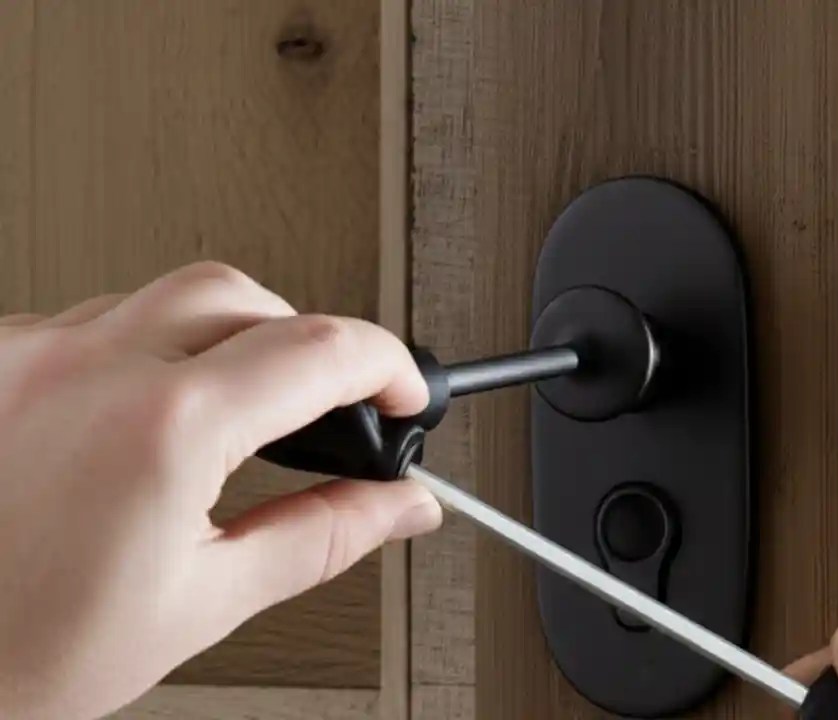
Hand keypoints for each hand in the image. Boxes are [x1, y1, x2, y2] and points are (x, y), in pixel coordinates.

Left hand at [0, 262, 442, 718]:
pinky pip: (85, 320)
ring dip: (216, 343)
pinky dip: (134, 354)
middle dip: (303, 339)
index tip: (402, 391)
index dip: (385, 364)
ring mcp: (22, 354)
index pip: (320, 349)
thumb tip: (399, 505)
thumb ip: (324, 536)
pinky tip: (133, 417)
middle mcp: (85, 368)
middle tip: (323, 405)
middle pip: (242, 295)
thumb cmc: (20, 656)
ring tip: (220, 423)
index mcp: (162, 430)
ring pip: (160, 298)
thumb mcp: (202, 602)